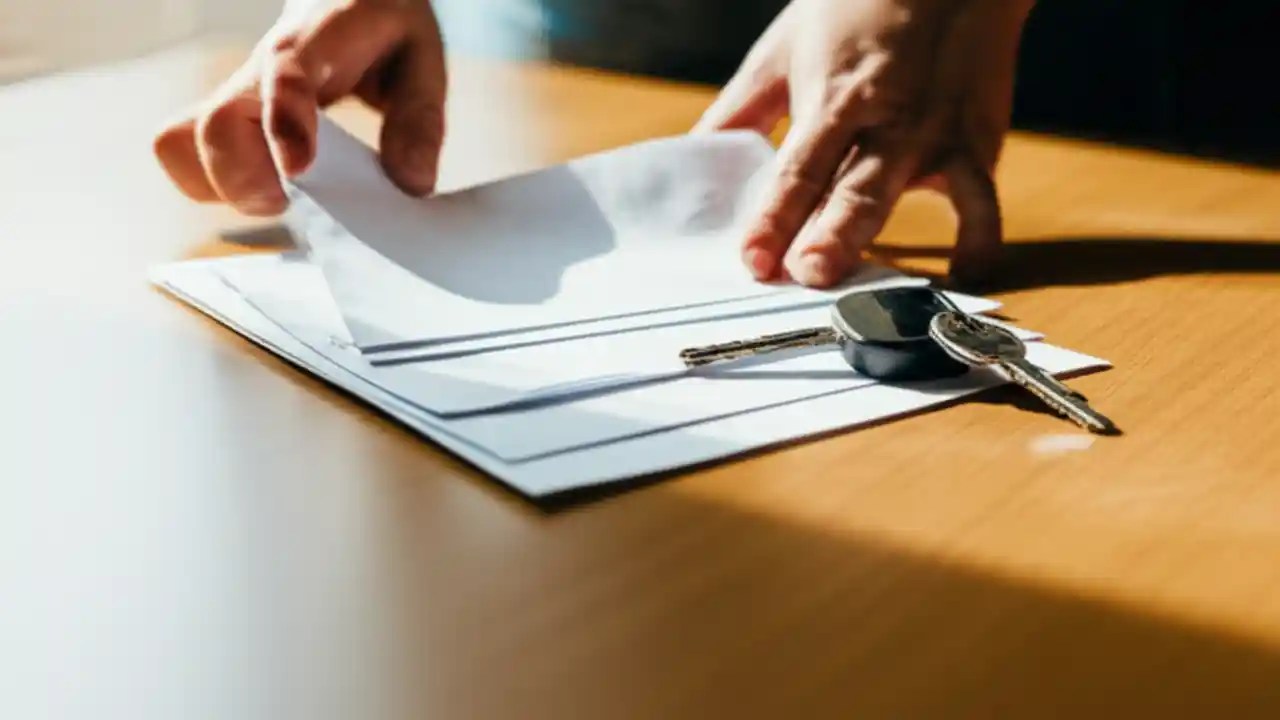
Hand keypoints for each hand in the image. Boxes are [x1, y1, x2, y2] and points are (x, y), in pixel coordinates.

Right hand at [154, 0, 446, 215]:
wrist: (347, 0)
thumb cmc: (383, 29)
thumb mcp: (423, 61)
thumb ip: (419, 120)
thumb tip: (411, 183)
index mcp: (314, 46)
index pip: (285, 78)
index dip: (284, 125)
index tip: (299, 172)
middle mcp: (259, 71)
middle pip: (214, 126)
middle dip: (247, 182)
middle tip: (298, 199)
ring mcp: (233, 96)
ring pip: (182, 144)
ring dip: (225, 188)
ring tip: (281, 195)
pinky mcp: (223, 120)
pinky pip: (183, 155)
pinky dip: (213, 186)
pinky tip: (264, 187)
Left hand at [698, 0, 1033, 286]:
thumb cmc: (856, 10)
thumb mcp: (784, 50)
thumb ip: (740, 110)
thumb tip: (695, 160)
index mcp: (832, 99)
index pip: (797, 170)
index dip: (774, 217)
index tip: (753, 261)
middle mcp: (886, 121)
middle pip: (852, 190)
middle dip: (830, 235)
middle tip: (805, 274)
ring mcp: (934, 137)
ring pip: (911, 198)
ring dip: (888, 242)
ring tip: (867, 291)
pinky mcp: (976, 146)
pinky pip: (982, 205)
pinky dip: (977, 245)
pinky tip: (958, 280)